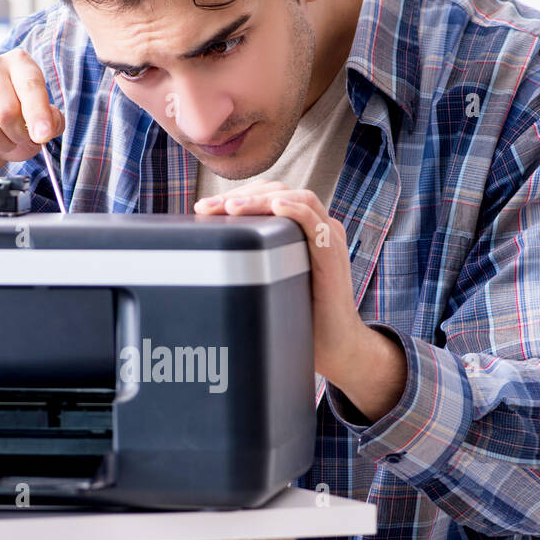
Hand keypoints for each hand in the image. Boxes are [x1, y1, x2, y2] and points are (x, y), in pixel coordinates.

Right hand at [0, 47, 64, 175]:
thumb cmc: (14, 123)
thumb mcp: (40, 121)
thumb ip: (52, 122)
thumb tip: (47, 127)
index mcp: (19, 62)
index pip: (30, 86)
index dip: (38, 114)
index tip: (42, 135)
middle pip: (6, 112)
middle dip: (18, 136)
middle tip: (19, 139)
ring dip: (0, 146)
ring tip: (1, 140)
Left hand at [194, 181, 407, 420]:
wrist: (335, 348)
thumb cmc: (301, 318)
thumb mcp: (270, 284)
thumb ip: (252, 266)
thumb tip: (207, 265)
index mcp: (303, 230)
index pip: (269, 196)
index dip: (237, 196)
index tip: (203, 209)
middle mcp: (318, 228)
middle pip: (278, 191)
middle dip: (240, 195)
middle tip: (208, 209)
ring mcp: (328, 239)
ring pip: (296, 199)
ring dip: (260, 200)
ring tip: (232, 208)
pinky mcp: (333, 256)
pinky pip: (315, 224)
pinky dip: (296, 210)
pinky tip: (276, 207)